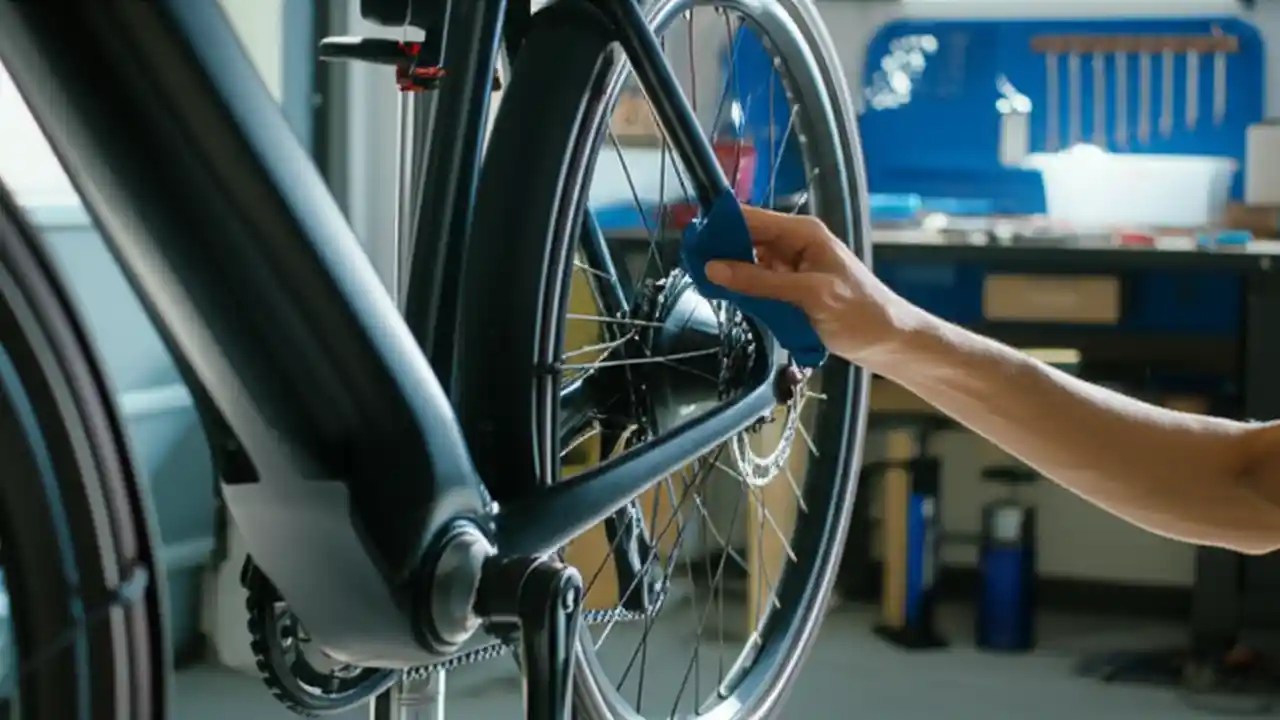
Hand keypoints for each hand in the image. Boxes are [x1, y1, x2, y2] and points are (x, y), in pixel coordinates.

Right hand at [703, 206, 923, 367]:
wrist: (890, 342)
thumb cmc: (860, 313)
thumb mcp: (808, 295)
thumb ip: (760, 282)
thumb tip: (715, 268)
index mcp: (803, 233)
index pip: (752, 219)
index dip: (721, 226)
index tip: (692, 240)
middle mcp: (795, 245)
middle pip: (746, 241)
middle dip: (722, 254)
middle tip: (694, 270)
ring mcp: (793, 268)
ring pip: (749, 266)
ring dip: (733, 277)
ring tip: (707, 287)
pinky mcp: (792, 291)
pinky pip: (759, 287)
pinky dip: (747, 294)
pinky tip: (733, 303)